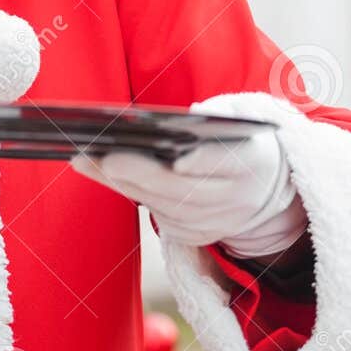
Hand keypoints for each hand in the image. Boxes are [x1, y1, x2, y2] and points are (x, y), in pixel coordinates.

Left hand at [71, 105, 307, 258]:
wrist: (260, 185)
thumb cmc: (236, 141)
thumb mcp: (234, 122)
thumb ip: (216, 117)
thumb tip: (192, 115)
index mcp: (254, 163)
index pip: (228, 164)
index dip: (203, 163)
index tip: (178, 160)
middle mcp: (237, 199)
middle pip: (184, 191)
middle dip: (142, 174)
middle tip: (107, 158)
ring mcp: (217, 222)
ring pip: (164, 207)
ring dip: (124, 184)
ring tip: (90, 160)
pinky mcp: (196, 235)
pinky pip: (159, 217)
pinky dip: (130, 193)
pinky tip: (101, 173)